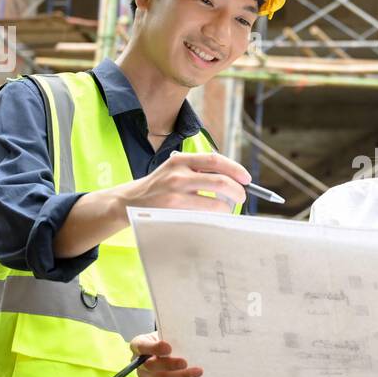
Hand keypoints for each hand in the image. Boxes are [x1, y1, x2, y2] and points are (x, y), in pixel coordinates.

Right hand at [120, 151, 248, 213]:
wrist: (130, 201)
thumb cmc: (160, 186)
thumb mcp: (175, 169)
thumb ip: (199, 169)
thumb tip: (233, 178)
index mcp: (181, 160)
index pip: (215, 160)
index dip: (236, 169)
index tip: (247, 178)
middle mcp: (178, 174)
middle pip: (220, 182)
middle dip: (238, 191)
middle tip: (242, 197)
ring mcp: (176, 194)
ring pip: (216, 203)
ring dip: (227, 208)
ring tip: (226, 209)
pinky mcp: (174, 211)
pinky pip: (205, 216)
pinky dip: (214, 217)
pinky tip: (212, 216)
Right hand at [130, 332, 201, 376]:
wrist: (161, 352)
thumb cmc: (164, 340)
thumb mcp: (165, 334)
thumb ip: (170, 337)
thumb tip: (186, 342)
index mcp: (138, 344)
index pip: (141, 346)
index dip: (154, 348)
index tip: (168, 348)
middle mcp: (138, 361)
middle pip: (151, 365)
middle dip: (170, 364)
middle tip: (185, 363)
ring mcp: (142, 375)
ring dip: (179, 376)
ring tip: (195, 372)